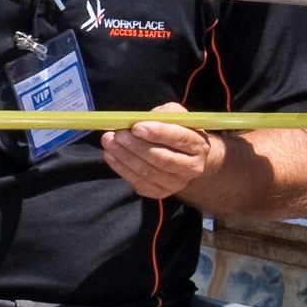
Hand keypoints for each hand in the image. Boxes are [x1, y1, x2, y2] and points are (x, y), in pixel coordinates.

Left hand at [102, 100, 219, 199]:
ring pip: (148, 172)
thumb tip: (142, 118)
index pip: (179, 139)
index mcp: (198, 145)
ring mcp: (176, 183)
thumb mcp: (177, 118)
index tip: (136, 127)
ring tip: (109, 142)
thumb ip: (165, 114)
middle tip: (118, 135)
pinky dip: (122, 169)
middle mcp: (191, 167)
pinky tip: (110, 156)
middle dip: (137, 146)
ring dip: (125, 157)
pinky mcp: (160, 192)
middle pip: (162, 159)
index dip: (157, 133)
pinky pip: (138, 182)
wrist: (185, 160)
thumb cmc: (177, 133)